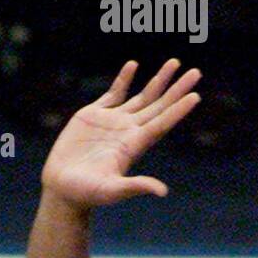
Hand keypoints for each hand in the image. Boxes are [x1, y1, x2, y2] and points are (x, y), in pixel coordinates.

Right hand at [42, 59, 200, 208]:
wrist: (61, 189)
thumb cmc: (85, 194)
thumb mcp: (110, 192)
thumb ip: (135, 187)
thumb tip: (162, 192)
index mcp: (133, 146)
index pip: (161, 123)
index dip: (178, 110)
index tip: (195, 95)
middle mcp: (127, 131)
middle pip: (158, 106)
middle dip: (176, 89)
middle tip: (196, 72)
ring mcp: (112, 122)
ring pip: (141, 97)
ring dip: (158, 80)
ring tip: (174, 63)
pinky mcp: (93, 116)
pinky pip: (114, 93)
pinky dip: (124, 79)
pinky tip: (133, 65)